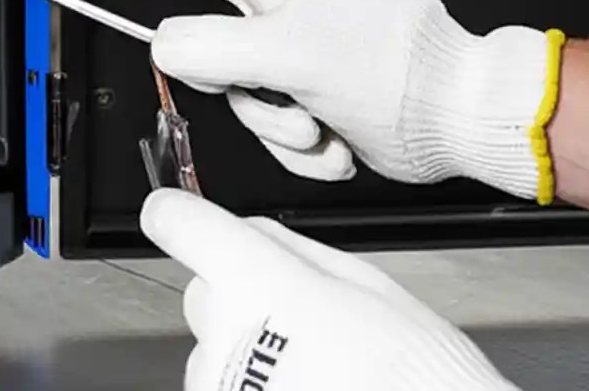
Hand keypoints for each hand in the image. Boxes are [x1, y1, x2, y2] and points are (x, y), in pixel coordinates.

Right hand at [66, 0, 560, 201]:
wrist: (457, 120)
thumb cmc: (398, 69)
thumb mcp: (292, 52)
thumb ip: (216, 46)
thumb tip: (168, 46)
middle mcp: (287, 8)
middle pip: (209, 45)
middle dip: (242, 86)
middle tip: (281, 90)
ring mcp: (297, 56)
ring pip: (239, 98)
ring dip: (280, 126)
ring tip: (324, 120)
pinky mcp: (310, 99)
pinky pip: (271, 130)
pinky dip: (302, 147)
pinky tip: (339, 138)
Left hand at [142, 188, 517, 390]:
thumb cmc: (409, 369)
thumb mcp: (365, 284)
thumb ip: (291, 250)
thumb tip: (248, 230)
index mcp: (256, 282)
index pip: (179, 223)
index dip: (181, 215)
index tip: (181, 214)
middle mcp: (224, 335)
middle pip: (203, 293)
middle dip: (237, 297)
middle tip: (298, 318)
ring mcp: (220, 386)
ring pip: (215, 349)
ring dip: (247, 352)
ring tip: (312, 368)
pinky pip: (225, 389)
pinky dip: (254, 388)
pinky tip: (304, 389)